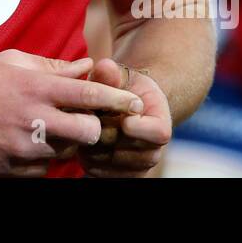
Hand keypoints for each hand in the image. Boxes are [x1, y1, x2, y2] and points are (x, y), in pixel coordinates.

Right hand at [0, 50, 142, 176]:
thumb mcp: (10, 63)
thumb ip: (51, 67)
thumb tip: (85, 66)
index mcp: (33, 87)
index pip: (87, 93)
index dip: (116, 98)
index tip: (136, 101)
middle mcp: (32, 118)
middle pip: (88, 131)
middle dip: (94, 127)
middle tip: (86, 120)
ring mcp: (23, 148)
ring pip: (68, 150)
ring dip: (66, 141)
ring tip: (47, 127)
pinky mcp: (13, 170)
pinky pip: (45, 167)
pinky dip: (44, 156)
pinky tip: (27, 141)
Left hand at [79, 59, 170, 176]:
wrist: (124, 111)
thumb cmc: (123, 89)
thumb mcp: (120, 76)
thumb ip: (111, 73)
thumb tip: (105, 66)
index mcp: (161, 124)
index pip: (157, 133)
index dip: (138, 126)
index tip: (121, 116)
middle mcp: (153, 151)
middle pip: (124, 147)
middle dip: (102, 128)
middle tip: (87, 112)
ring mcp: (136, 167)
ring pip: (106, 160)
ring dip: (90, 142)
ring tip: (84, 123)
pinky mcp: (118, 176)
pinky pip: (96, 172)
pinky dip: (84, 156)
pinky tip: (80, 139)